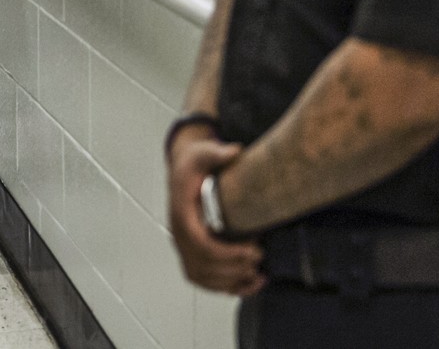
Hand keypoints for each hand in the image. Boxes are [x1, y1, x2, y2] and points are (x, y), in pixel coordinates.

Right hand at [167, 132, 265, 296]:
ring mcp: (183, 245)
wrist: (182, 169)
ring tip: (258, 277)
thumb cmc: (194, 163)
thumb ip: (218, 152)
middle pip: (202, 265)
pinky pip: (204, 279)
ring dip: (230, 282)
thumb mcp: (203, 151)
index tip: (253, 250)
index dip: (227, 253)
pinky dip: (224, 287)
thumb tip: (234, 151)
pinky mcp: (190, 252)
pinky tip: (248, 285)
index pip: (200, 243)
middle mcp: (178, 233)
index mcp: (181, 213)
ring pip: (202, 277)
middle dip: (233, 268)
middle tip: (260, 260)